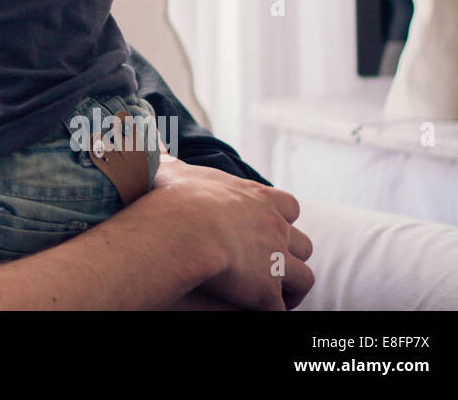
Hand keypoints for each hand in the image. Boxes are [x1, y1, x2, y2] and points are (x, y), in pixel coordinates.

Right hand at [155, 154, 313, 309]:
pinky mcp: (266, 292)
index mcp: (258, 198)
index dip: (281, 218)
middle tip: (271, 265)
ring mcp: (275, 261)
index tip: (265, 227)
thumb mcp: (172, 171)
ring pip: (303, 278)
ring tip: (274, 296)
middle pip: (303, 244)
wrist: (180, 230)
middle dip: (291, 255)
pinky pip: (280, 308)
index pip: (289, 206)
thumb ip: (170, 162)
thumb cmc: (173, 198)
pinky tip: (256, 310)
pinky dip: (272, 310)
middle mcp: (275, 228)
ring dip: (291, 288)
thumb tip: (153, 148)